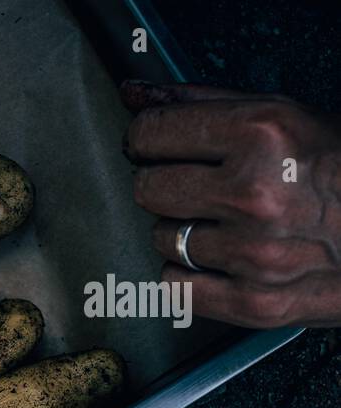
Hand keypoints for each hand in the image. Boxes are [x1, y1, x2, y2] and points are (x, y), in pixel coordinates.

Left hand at [123, 80, 340, 327]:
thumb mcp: (283, 116)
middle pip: (148, 190)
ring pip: (161, 239)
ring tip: (229, 223)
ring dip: (184, 232)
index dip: (149, 140)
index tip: (158, 145)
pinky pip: (175, 287)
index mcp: (262, 134)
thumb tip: (135, 94)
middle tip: (203, 187)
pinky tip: (223, 259)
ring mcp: (254, 252)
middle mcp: (255, 192)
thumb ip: (202, 103)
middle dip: (167, 186)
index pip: (149, 134)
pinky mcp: (255, 301)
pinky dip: (191, 276)